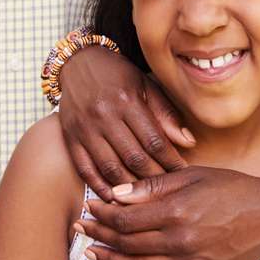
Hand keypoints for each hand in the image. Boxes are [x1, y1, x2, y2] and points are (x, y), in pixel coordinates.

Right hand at [56, 46, 194, 193]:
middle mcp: (104, 115)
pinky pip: (84, 169)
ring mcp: (84, 127)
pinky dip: (99, 186)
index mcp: (127, 100)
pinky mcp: (70, 136)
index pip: (155, 141)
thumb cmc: (117, 74)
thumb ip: (166, 114)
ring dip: (130, 188)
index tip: (182, 173)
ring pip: (110, 168)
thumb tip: (189, 142)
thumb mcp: (145, 85)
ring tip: (145, 198)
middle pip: (134, 158)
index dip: (171, 162)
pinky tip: (114, 196)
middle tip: (168, 190)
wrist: (77, 61)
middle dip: (155, 178)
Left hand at [76, 166, 259, 259]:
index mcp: (175, 211)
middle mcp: (180, 241)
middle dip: (98, 235)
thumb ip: (151, 187)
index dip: (102, 215)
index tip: (88, 207)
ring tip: (91, 253)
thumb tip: (115, 193)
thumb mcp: (191, 176)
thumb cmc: (230, 188)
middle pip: (126, 244)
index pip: (125, 219)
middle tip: (80, 228)